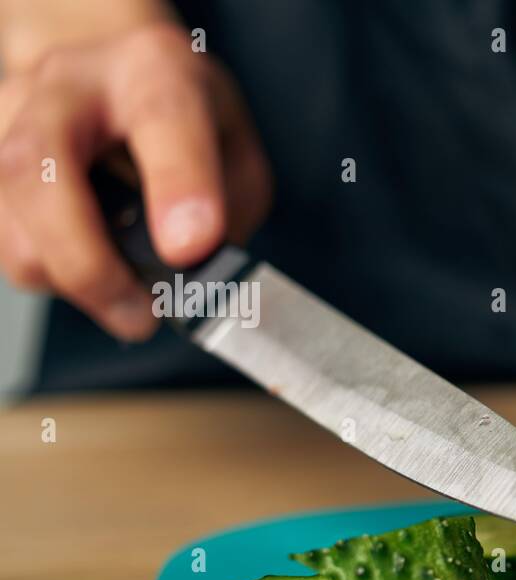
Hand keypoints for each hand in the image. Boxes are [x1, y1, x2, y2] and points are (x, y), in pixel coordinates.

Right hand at [0, 21, 271, 339]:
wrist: (114, 81)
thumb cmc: (182, 123)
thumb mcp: (236, 154)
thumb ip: (227, 209)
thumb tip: (196, 273)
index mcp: (153, 70)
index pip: (162, 118)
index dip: (177, 186)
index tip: (190, 249)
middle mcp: (68, 83)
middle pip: (39, 167)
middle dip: (88, 263)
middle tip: (140, 315)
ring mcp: (10, 116)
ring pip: (9, 215)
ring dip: (67, 280)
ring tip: (125, 297)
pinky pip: (1, 236)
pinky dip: (47, 272)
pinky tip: (90, 265)